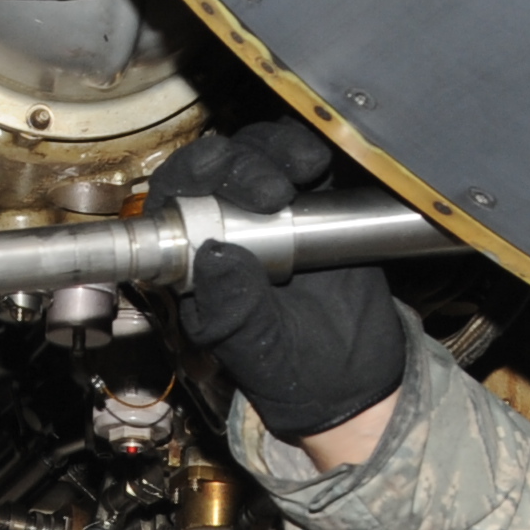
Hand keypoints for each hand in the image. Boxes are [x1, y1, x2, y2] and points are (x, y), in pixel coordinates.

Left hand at [150, 125, 404, 441]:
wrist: (353, 379)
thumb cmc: (290, 371)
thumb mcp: (255, 349)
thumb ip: (232, 307)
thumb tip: (214, 253)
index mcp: (194, 262)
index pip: (176, 198)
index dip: (191, 175)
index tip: (216, 172)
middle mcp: (227, 228)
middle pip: (218, 166)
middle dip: (241, 163)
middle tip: (272, 190)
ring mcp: (273, 213)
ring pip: (260, 154)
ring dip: (276, 150)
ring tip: (307, 168)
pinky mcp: (317, 205)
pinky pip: (307, 162)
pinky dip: (309, 150)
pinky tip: (319, 160)